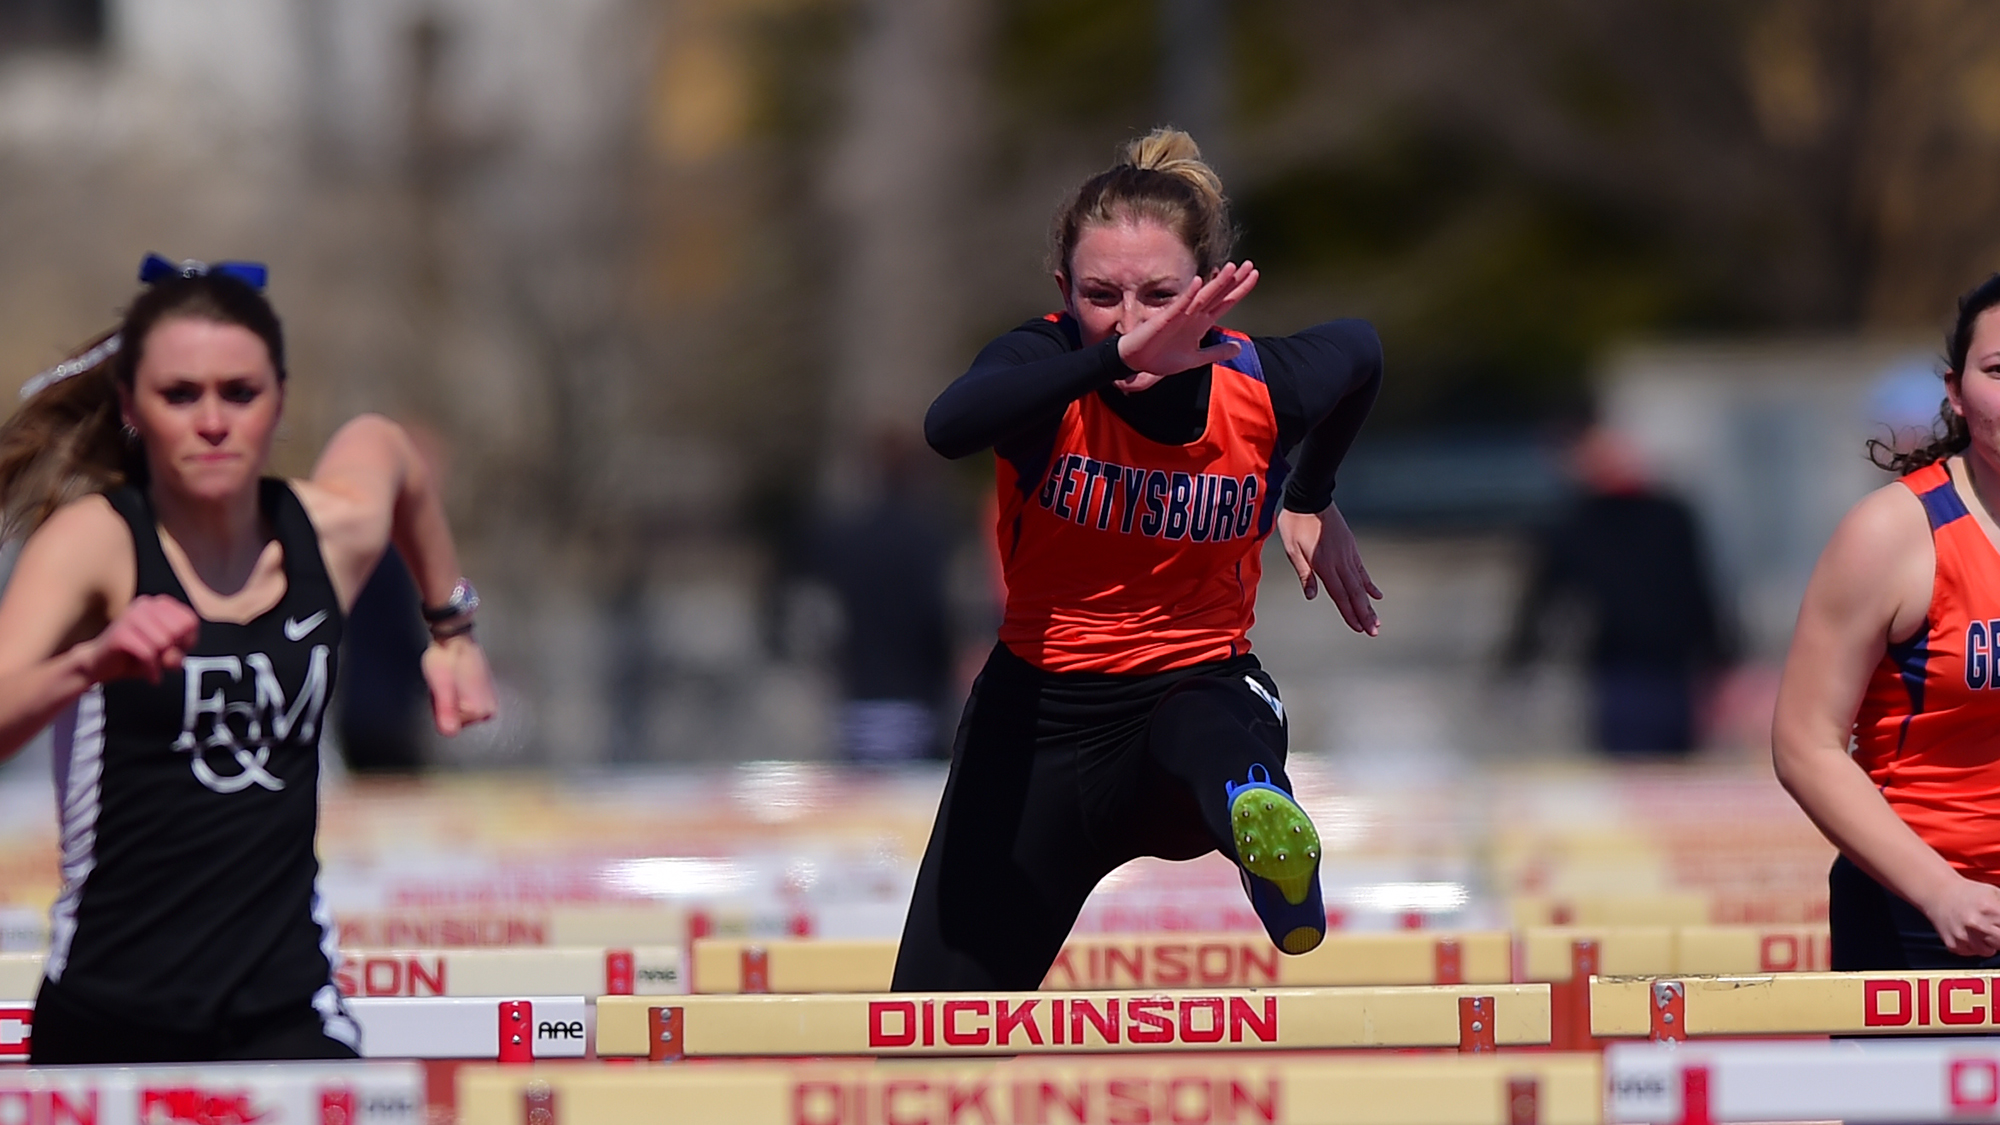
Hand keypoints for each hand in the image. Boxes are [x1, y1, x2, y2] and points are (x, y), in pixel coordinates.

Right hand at [83, 595, 200, 683]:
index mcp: (157, 604)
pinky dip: (152, 669)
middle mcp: (144, 605)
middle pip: (178, 631)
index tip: (176, 649)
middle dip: (174, 650)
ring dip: (161, 662)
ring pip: (164, 642)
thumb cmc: (135, 656)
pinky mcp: (119, 634)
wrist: (98, 664)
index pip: (190, 620)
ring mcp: (130, 617)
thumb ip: (175, 654)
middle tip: (162, 659)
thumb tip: (175, 657)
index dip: (188, 640)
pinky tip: (150, 675)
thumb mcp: (164, 655)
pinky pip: (148, 653)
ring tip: (152, 666)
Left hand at [421, 633, 497, 735]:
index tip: (444, 693)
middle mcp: (489, 707)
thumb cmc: (446, 657)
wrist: (455, 639)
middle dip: (450, 706)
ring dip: (454, 699)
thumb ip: (446, 711)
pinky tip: (458, 681)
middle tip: (448, 686)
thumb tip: (449, 731)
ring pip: (462, 711)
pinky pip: (466, 703)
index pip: (452, 725)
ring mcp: (489, 699)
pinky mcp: (486, 692)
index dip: (442, 710)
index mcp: (480, 709)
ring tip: (453, 682)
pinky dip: (459, 694)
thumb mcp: (441, 687)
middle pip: (460, 720)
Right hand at [1113, 261, 1260, 392]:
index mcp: (1202, 322)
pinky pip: (1179, 304)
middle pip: (1218, 294)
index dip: (1240, 289)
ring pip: (1202, 296)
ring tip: (1231, 268)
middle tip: (1250, 264)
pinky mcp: (1165, 318)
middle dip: (1234, 280)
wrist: (1137, 361)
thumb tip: (1240, 348)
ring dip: (1216, 283)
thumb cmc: (1163, 357)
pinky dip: (1189, 294)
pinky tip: (1199, 282)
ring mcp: (1180, 314)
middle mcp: (1194, 314)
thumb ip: (1217, 352)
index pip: (1225, 302)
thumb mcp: (1195, 359)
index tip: (1254, 275)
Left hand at [1278, 503, 1382, 635]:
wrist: (1311, 499)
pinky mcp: (1351, 548)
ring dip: (1368, 604)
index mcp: (1324, 565)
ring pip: (1360, 584)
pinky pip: (1362, 570)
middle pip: (1354, 593)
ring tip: (1377, 620)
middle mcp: (1340, 562)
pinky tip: (1376, 594)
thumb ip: (1304, 574)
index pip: (1339, 595)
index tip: (1358, 628)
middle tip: (1374, 632)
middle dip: (1364, 614)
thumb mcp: (1292, 550)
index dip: (1349, 613)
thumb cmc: (1296, 524)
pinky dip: (1369, 584)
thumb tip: (1311, 596)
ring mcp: (1348, 554)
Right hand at [1922, 875, 1999, 956]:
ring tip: (1983, 930)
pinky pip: (1972, 953)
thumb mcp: (1995, 894)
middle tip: (1994, 929)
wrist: (1938, 893)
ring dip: (1989, 944)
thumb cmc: (1969, 893)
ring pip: (1988, 952)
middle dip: (1999, 938)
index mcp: (1990, 910)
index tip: (1999, 928)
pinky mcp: (1954, 945)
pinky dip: (1974, 946)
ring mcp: (1964, 936)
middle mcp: (1977, 924)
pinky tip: (1970, 933)